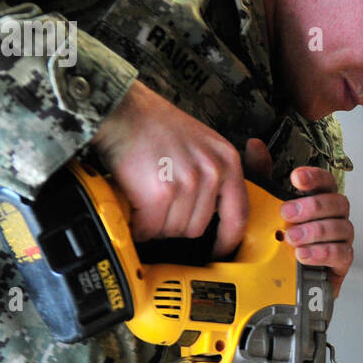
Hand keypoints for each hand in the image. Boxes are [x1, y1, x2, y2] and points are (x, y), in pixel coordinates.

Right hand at [91, 81, 248, 257]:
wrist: (123, 112)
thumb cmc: (155, 126)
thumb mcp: (201, 142)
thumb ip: (213, 172)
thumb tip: (212, 211)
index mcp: (227, 160)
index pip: (238, 213)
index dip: (228, 239)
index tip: (218, 250)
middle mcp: (213, 171)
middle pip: (197, 228)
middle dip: (174, 225)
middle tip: (157, 207)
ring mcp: (188, 182)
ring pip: (172, 230)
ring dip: (154, 225)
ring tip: (144, 201)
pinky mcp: (161, 192)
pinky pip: (149, 228)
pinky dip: (136, 225)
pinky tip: (132, 208)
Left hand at [243, 138, 354, 295]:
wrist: (272, 286)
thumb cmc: (272, 243)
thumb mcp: (260, 207)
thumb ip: (260, 176)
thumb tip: (255, 145)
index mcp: (317, 201)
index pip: (325, 181)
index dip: (314, 177)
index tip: (295, 178)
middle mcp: (332, 218)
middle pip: (338, 202)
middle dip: (312, 206)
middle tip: (286, 213)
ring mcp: (339, 241)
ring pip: (342, 228)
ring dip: (316, 231)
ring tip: (291, 239)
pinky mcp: (341, 265)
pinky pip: (342, 254)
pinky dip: (323, 253)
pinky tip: (303, 255)